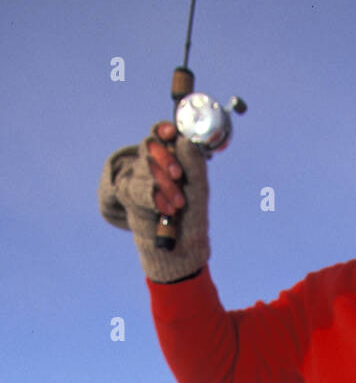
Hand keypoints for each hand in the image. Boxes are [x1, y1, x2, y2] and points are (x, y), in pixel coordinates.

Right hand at [98, 123, 210, 281]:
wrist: (180, 252)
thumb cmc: (192, 220)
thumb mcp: (198, 190)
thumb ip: (194, 166)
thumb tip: (183, 140)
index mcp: (170, 162)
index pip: (160, 136)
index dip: (162, 131)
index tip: (170, 133)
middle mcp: (152, 168)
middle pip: (149, 148)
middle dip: (164, 159)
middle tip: (178, 175)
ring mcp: (138, 182)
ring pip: (142, 170)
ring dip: (162, 185)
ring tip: (178, 204)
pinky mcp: (129, 199)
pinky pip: (135, 190)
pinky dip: (152, 198)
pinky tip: (165, 209)